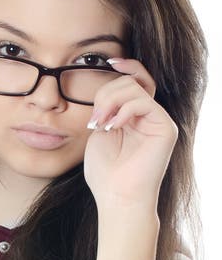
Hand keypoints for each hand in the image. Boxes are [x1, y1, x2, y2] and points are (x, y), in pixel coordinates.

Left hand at [83, 57, 177, 211]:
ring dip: (109, 102)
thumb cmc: (105, 173)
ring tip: (99, 125)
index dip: (126, 67)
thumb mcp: (100, 132)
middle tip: (94, 121)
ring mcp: (159, 122)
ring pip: (135, 88)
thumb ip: (105, 107)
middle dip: (105, 95)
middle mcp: (150, 117)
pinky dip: (122, 110)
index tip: (108, 62)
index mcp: (135, 117)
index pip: (136, 81)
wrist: (117, 197)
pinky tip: (112, 127)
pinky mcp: (165, 128)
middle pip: (130, 82)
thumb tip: (108, 83)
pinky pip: (143, 102)